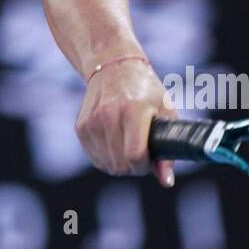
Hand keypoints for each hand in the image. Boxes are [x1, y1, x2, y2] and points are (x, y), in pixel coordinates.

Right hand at [76, 56, 177, 186]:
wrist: (114, 67)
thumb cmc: (146, 91)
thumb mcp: (165, 112)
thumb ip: (167, 150)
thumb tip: (166, 182)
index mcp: (133, 110)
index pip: (134, 155)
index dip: (144, 166)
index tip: (150, 160)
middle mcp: (109, 115)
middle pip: (120, 165)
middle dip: (133, 167)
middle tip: (141, 153)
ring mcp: (92, 121)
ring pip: (107, 165)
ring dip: (120, 164)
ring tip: (128, 146)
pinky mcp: (81, 127)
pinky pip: (95, 158)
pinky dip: (107, 158)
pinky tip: (115, 143)